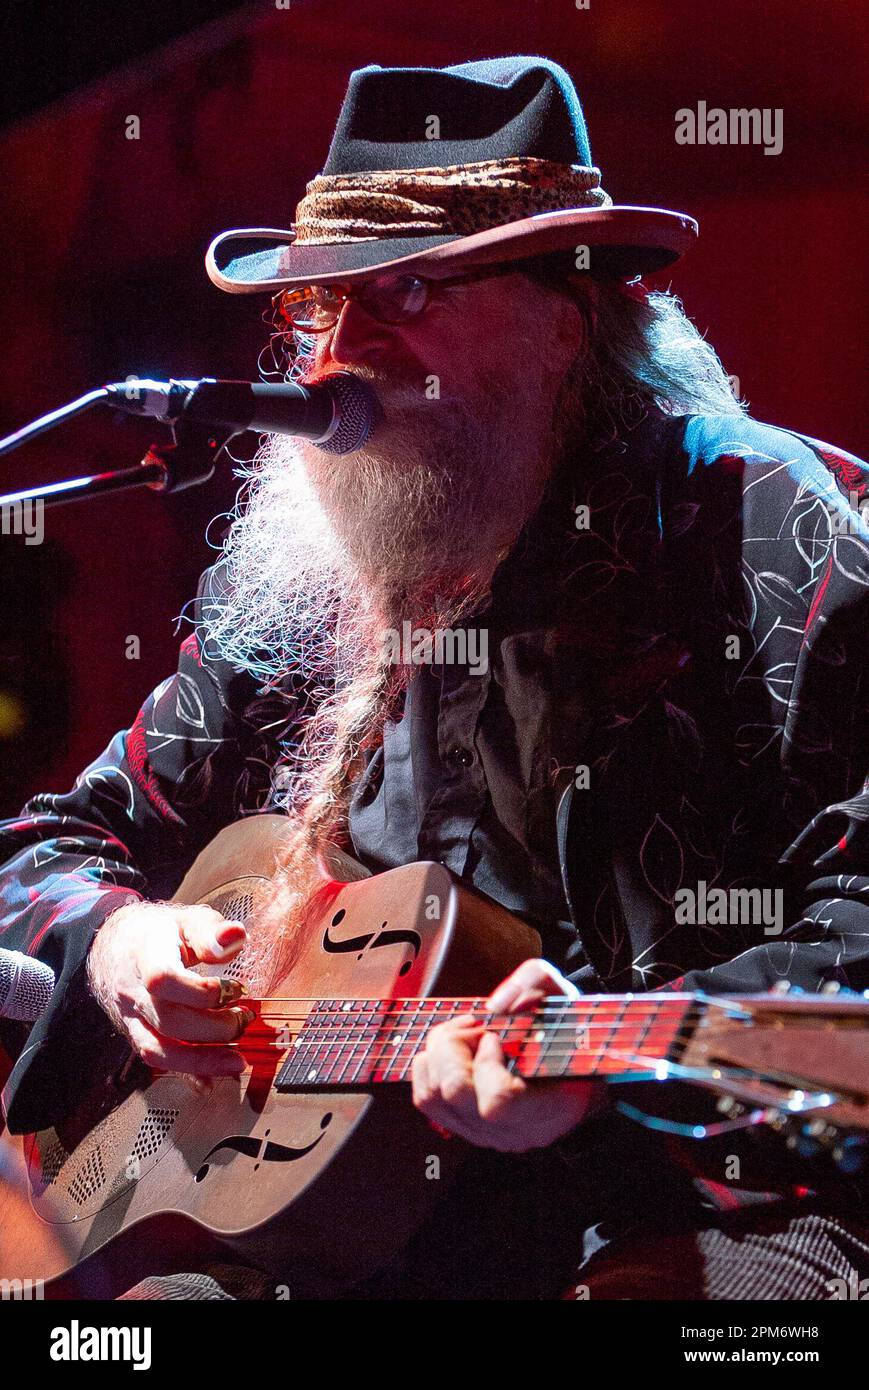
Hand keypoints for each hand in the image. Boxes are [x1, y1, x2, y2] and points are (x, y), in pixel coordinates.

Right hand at [86, 901, 251, 1076]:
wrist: (112, 945)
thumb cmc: (155, 932)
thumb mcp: (184, 920)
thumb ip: (210, 931)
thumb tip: (235, 936)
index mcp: (145, 956)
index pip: (163, 979)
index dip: (201, 991)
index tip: (235, 988)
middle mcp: (133, 990)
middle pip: (167, 1020)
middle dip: (213, 1027)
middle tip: (244, 1018)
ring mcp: (131, 1017)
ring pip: (157, 1050)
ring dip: (201, 1060)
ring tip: (237, 1060)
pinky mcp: (135, 1034)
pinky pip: (156, 1061)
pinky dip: (185, 1074)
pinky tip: (209, 1082)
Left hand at [411, 958, 605, 1151]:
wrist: (571, 1071)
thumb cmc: (568, 1036)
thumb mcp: (564, 998)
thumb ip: (535, 984)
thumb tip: (496, 1004)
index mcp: (548, 1108)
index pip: (498, 1102)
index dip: (488, 1063)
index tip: (496, 1038)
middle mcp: (513, 1131)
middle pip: (454, 1092)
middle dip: (454, 1045)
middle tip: (475, 1028)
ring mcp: (485, 1134)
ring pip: (431, 1095)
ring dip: (439, 1053)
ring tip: (464, 1036)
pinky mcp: (463, 1127)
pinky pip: (424, 1099)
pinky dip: (430, 1066)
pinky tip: (454, 1052)